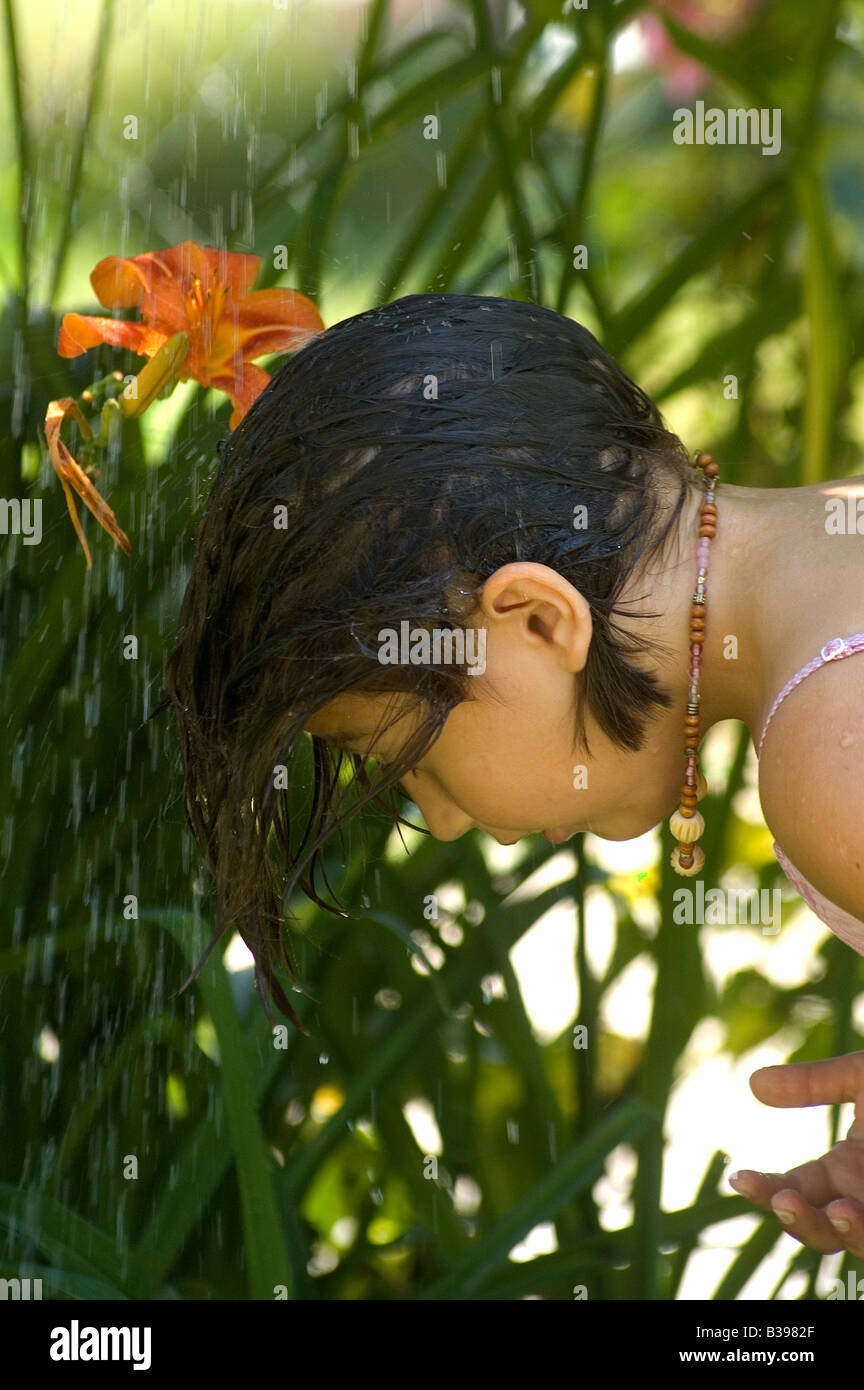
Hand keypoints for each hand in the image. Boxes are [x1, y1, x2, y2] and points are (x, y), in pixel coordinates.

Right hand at [728, 1050, 863, 1254]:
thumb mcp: (863, 1077)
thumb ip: (812, 1083)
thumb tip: (752, 1084)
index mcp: (841, 1170)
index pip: (792, 1190)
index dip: (763, 1189)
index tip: (739, 1177)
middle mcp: (860, 1198)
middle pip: (815, 1227)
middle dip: (794, 1218)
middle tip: (781, 1196)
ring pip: (853, 1242)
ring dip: (834, 1232)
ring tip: (834, 1208)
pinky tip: (851, 1210)